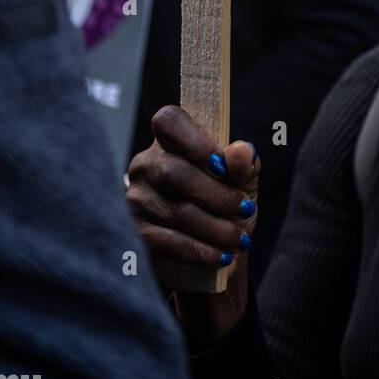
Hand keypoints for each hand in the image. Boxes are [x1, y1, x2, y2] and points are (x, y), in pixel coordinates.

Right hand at [126, 105, 259, 346]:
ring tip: (238, 239)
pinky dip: (200, 250)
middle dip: (217, 195)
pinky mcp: (134, 235)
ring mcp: (135, 200)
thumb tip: (241, 150)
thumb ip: (244, 165)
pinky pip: (167, 241)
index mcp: (170, 142)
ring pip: (176, 211)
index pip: (169, 121)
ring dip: (215, 228)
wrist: (211, 258)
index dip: (195, 141)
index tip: (222, 165)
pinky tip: (220, 254)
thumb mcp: (243, 184)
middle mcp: (145, 166)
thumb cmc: (225, 208)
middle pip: (174, 171)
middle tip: (244, 210)